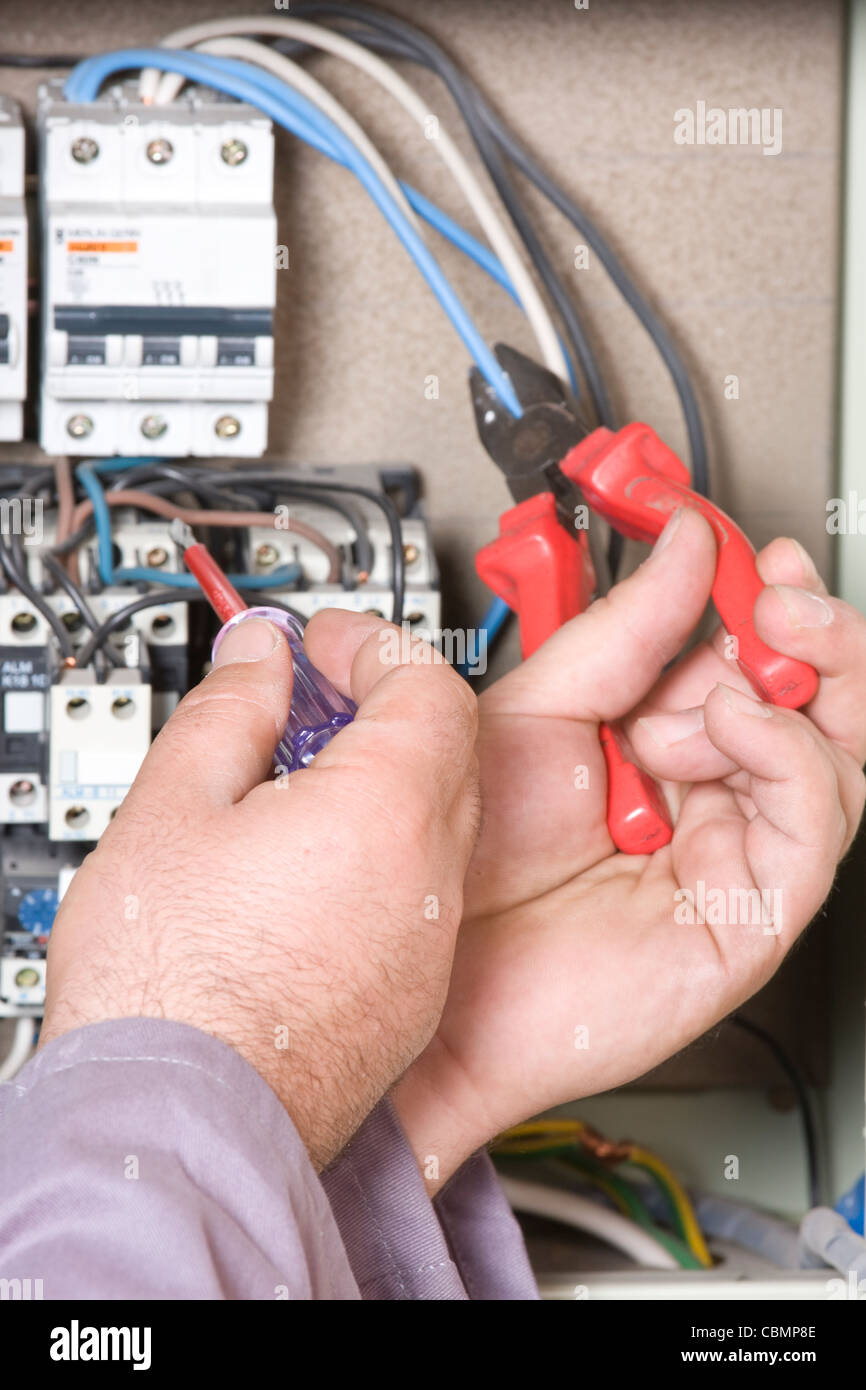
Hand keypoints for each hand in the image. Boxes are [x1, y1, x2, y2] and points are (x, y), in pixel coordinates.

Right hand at [41, 612, 479, 1169]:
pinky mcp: (410, 1003)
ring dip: (379, 785)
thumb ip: (229, 710)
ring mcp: (428, 949)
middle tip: (303, 702)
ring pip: (434, 829)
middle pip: (445, 751)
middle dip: (379, 707)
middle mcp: (431, 881)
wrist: (178, 1124)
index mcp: (386, 813)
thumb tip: (258, 658)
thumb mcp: (172, 806)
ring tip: (285, 790)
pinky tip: (300, 875)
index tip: (321, 643)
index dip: (373, 645)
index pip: (428, 684)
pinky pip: (418, 898)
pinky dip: (377, 860)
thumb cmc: (168, 987)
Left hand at [383, 510, 865, 1186]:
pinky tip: (730, 724)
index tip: (757, 555)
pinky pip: (813, 825)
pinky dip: (788, 754)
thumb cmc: (463, 859)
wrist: (423, 961)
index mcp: (661, 743)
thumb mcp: (541, 708)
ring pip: (837, 758)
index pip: (752, 663)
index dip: (769, 603)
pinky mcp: (750, 916)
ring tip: (715, 687)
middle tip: (777, 595)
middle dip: (808, 636)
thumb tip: (688, 545)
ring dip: (792, 692)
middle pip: (819, 707)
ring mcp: (732, 854)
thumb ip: (625, 629)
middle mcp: (707, 796)